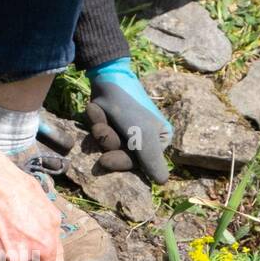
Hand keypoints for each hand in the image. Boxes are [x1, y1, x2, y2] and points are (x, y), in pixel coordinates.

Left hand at [86, 57, 172, 183]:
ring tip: (101, 115)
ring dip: (101, 131)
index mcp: (161, 140)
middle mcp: (146, 138)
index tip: (105, 160)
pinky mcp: (112, 124)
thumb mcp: (142, 135)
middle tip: (101, 129)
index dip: (120, 161)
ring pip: (108, 146)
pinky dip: (96, 122)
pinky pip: (100, 134)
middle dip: (108, 142)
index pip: (140, 165)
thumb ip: (151, 160)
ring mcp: (128, 131)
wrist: (107, 77)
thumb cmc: (129, 106)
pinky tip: (97, 109)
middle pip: (122, 157)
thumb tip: (163, 183)